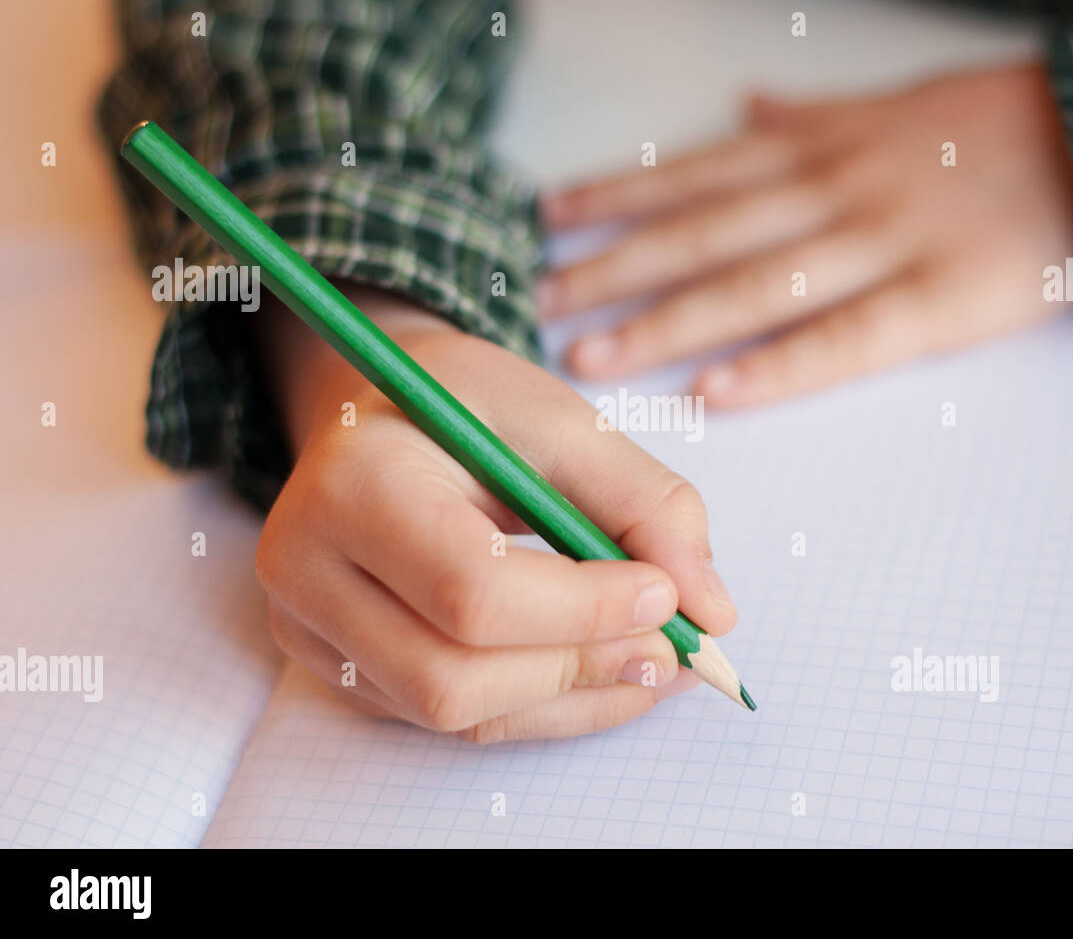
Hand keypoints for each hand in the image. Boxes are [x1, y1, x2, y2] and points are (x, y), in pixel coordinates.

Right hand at [254, 289, 737, 741]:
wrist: (375, 414)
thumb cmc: (467, 405)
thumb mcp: (563, 419)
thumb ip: (646, 504)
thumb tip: (711, 610)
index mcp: (354, 482)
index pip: (471, 587)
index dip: (584, 610)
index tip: (669, 596)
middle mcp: (307, 568)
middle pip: (452, 673)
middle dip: (582, 667)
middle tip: (675, 646)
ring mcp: (310, 630)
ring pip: (453, 714)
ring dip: (572, 699)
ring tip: (653, 660)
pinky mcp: (337, 666)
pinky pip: (449, 721)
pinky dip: (542, 707)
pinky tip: (601, 671)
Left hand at [540, 62, 1072, 407]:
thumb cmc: (993, 132)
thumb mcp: (891, 106)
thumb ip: (811, 115)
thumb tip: (745, 110)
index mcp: (822, 150)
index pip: (699, 175)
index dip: (619, 195)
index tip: (549, 218)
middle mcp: (835, 191)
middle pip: (705, 232)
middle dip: (616, 265)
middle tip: (543, 302)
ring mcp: (883, 244)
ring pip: (753, 283)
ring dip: (666, 319)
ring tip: (595, 350)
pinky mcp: (936, 302)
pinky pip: (844, 338)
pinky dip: (778, 366)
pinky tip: (716, 390)